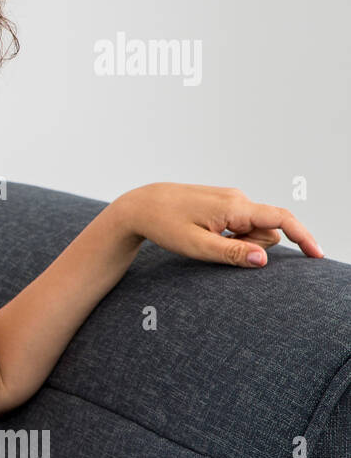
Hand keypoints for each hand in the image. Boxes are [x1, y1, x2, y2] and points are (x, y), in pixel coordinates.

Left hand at [116, 182, 323, 267]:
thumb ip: (231, 253)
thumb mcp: (196, 246)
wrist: (141, 205)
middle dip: (252, 247)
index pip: (280, 219)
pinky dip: (231, 236)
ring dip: (239, 242)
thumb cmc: (164, 225)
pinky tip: (206, 234)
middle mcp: (238, 198)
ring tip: (206, 239)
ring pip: (253, 229)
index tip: (316, 255)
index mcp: (234, 207)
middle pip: (267, 231)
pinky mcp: (224, 203)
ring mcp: (231, 199)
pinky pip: (241, 225)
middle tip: (215, 247)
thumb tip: (264, 259)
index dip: (302, 237)